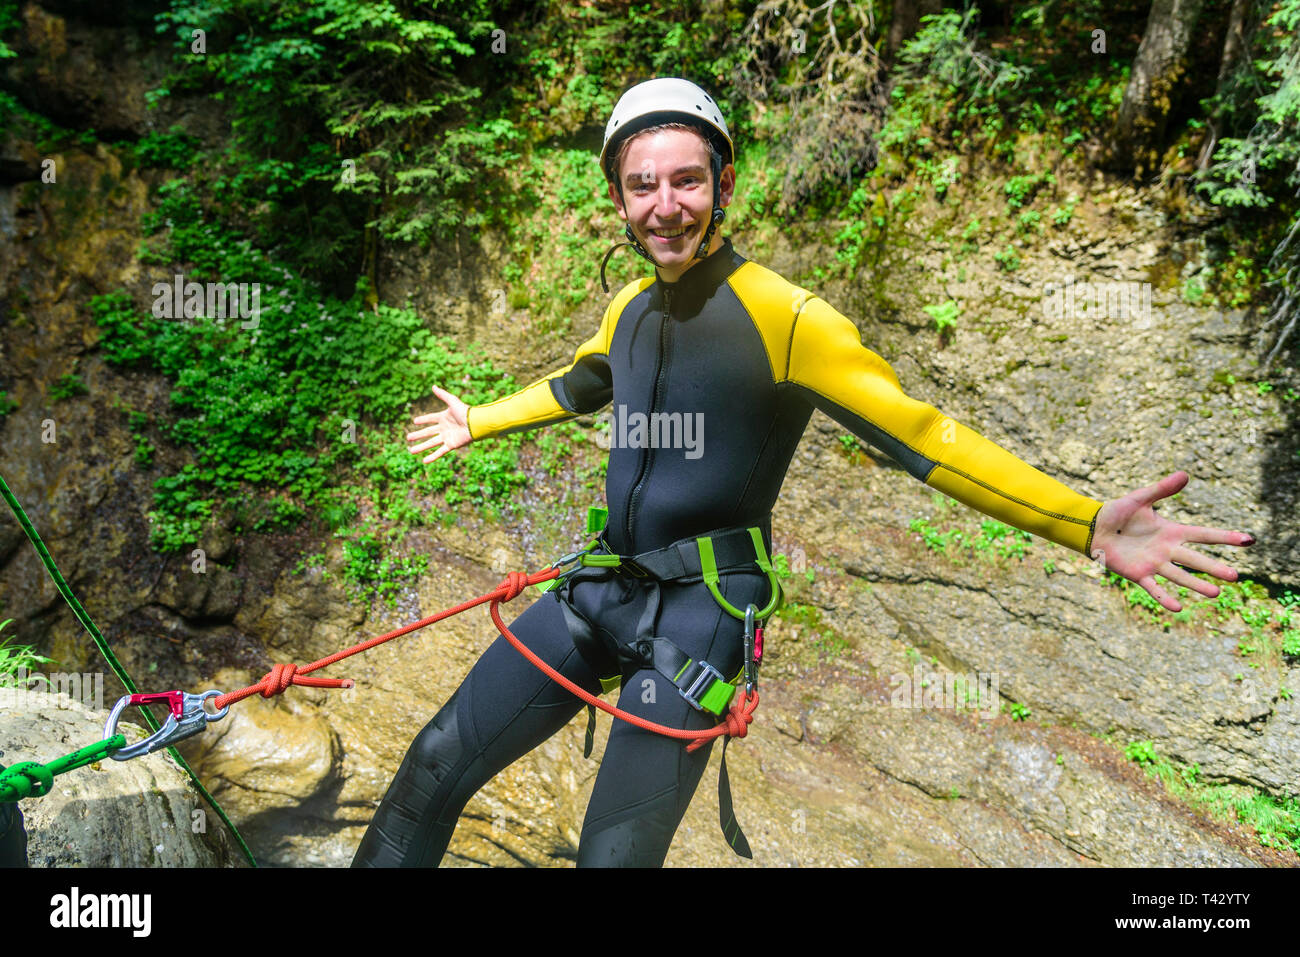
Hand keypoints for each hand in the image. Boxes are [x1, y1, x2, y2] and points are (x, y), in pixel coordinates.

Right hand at [407, 386, 471, 463]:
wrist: (475, 423)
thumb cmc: (465, 412)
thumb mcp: (452, 401)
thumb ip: (442, 395)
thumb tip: (433, 386)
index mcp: (443, 417)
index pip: (430, 419)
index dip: (423, 420)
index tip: (414, 421)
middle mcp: (444, 428)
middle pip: (428, 432)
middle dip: (418, 435)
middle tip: (408, 437)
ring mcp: (447, 437)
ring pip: (431, 443)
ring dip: (421, 447)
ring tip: (411, 451)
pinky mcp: (451, 445)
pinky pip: (440, 452)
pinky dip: (432, 457)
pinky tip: (424, 461)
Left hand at [1089, 470, 1255, 611]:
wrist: (1093, 528)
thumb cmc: (1117, 512)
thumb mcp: (1141, 498)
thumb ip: (1162, 489)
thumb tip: (1185, 474)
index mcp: (1172, 532)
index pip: (1203, 535)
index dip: (1225, 538)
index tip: (1248, 540)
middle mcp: (1167, 550)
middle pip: (1195, 560)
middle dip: (1214, 568)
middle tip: (1235, 576)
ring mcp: (1154, 564)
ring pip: (1179, 576)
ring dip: (1196, 585)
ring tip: (1216, 594)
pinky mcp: (1138, 574)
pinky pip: (1154, 588)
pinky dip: (1164, 598)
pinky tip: (1177, 608)